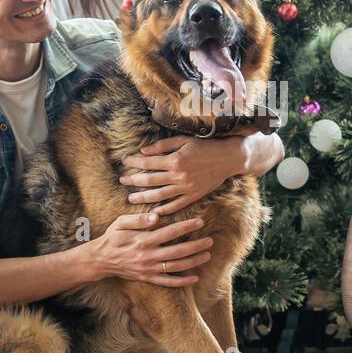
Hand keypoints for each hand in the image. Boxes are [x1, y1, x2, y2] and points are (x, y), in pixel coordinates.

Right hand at [90, 212, 212, 286]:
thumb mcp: (120, 223)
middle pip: (178, 251)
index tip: (199, 221)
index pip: (170, 232)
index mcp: (143, 240)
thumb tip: (156, 216)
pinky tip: (195, 278)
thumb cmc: (112, 238)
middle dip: (196, 246)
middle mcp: (148, 255)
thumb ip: (138, 219)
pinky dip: (182, 281)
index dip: (186, 227)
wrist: (100, 260)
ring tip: (207, 255)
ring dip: (193, 262)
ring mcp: (149, 269)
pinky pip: (168, 282)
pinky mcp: (148, 278)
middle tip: (210, 240)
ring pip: (176, 267)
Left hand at [119, 136, 241, 215]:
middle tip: (122, 181)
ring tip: (131, 198)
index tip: (124, 162)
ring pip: (159, 195)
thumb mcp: (184, 140)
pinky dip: (164, 210)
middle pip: (150, 180)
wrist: (228, 158)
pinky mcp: (194, 196)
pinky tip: (153, 212)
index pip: (148, 162)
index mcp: (175, 160)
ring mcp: (186, 188)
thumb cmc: (206, 146)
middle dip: (133, 181)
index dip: (134, 162)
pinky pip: (176, 205)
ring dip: (143, 197)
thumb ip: (163, 145)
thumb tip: (144, 151)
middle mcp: (178, 176)